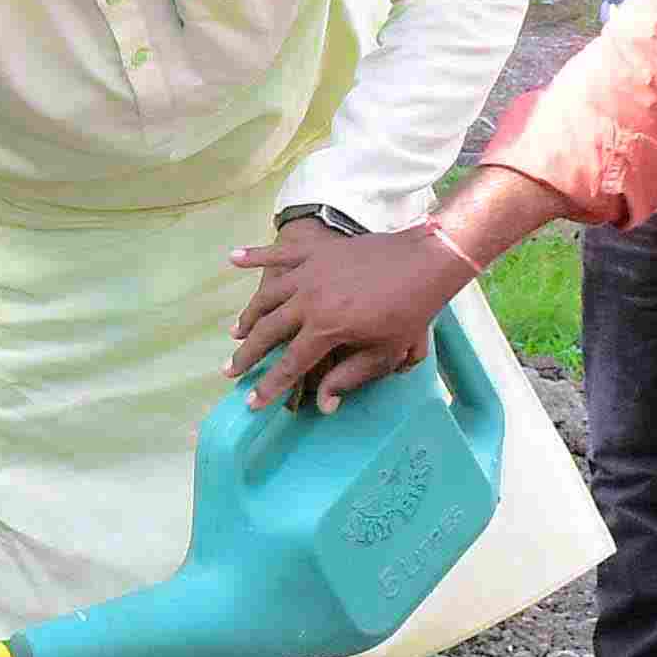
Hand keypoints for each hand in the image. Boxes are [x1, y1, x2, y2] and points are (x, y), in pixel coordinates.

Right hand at [226, 219, 474, 408]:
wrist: (426, 260)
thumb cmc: (410, 310)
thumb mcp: (384, 352)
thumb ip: (350, 378)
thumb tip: (324, 404)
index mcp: (326, 328)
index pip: (290, 364)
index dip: (269, 386)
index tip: (251, 402)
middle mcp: (309, 300)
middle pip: (268, 331)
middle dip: (247, 354)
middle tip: (231, 370)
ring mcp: (310, 272)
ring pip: (267, 296)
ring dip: (249, 315)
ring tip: (236, 332)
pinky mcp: (316, 252)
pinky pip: (279, 254)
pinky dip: (254, 255)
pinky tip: (233, 258)